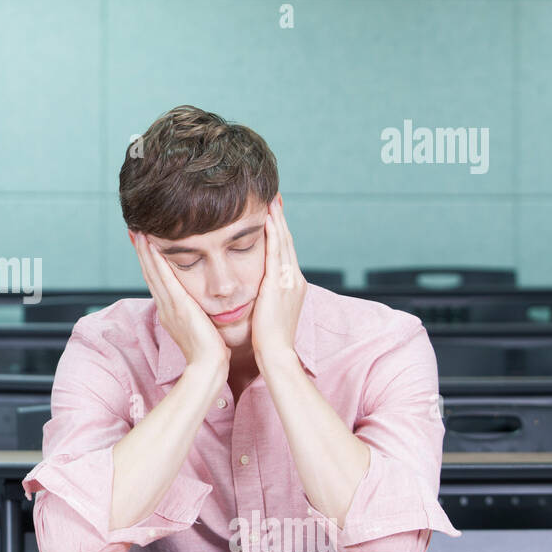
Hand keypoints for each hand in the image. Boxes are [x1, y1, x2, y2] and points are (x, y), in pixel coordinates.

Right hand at [130, 230, 229, 382]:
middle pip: (149, 274)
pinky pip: (164, 278)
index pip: (157, 282)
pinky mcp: (177, 305)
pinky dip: (156, 260)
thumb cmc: (211, 352)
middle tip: (135, 231)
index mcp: (169, 312)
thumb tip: (201, 308)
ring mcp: (169, 306)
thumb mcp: (201, 329)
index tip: (146, 245)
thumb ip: (197, 316)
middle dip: (142, 252)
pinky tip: (153, 245)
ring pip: (153, 273)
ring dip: (145, 251)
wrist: (208, 366)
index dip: (149, 263)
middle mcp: (165, 307)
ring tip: (140, 232)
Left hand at [251, 196, 306, 368]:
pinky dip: (273, 234)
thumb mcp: (269, 311)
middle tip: (275, 198)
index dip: (280, 232)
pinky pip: (276, 253)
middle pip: (287, 242)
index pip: (285, 252)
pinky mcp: (279, 284)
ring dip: (278, 220)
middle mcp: (294, 279)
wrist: (276, 354)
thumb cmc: (269, 340)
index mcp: (292, 286)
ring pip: (284, 243)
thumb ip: (266, 296)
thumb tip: (257, 290)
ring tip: (271, 200)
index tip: (274, 214)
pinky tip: (267, 219)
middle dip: (281, 219)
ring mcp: (289, 281)